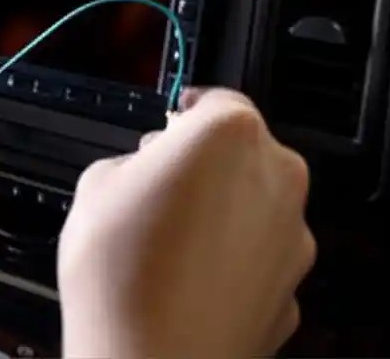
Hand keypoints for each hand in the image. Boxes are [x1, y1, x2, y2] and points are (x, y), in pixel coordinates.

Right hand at [58, 88, 314, 358]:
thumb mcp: (96, 185)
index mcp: (229, 135)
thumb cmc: (122, 278)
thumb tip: (146, 170)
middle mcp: (276, 179)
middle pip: (241, 154)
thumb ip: (134, 161)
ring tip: (163, 247)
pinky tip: (184, 282)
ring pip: (253, 207)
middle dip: (203, 167)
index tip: (169, 124)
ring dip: (218, 216)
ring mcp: (292, 238)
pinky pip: (257, 259)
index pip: (215, 100)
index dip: (184, 113)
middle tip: (154, 192)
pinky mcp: (292, 290)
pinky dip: (229, 263)